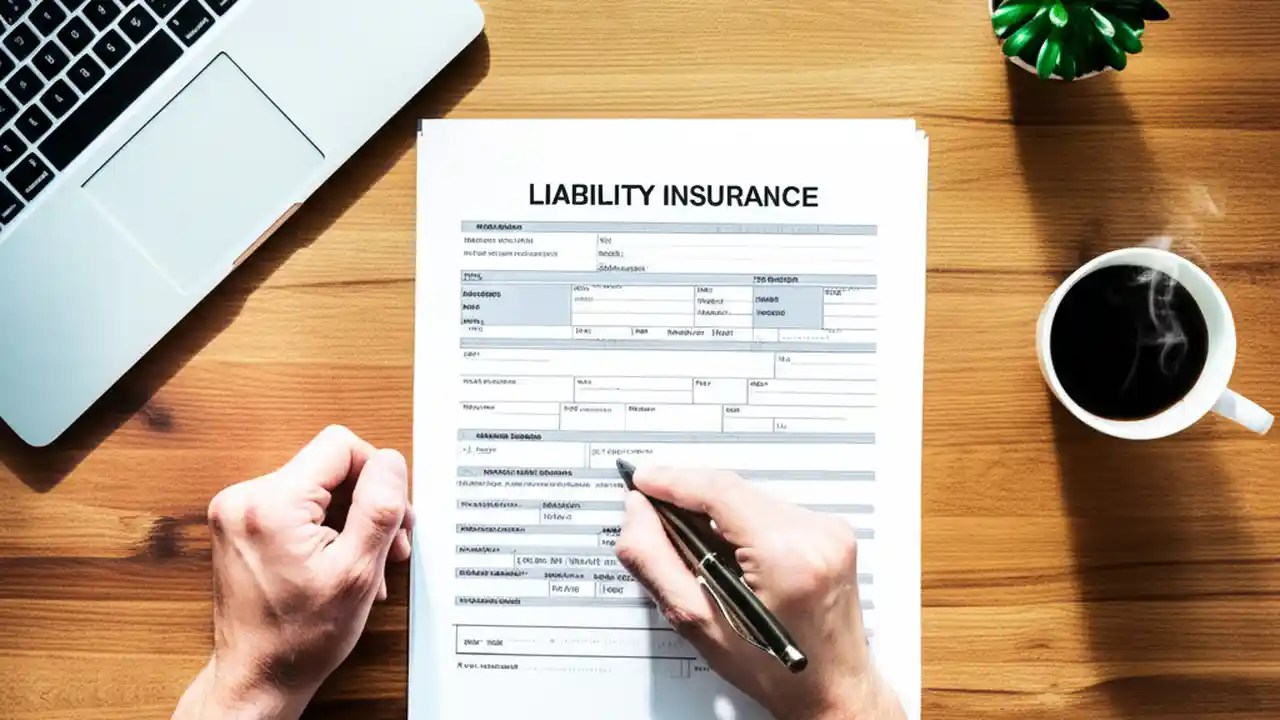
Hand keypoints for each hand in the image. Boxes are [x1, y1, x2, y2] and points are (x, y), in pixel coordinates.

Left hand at [173, 426, 413, 719]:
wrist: (257, 677)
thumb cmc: (299, 638)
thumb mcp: (358, 572)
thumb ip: (379, 508)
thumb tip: (391, 462)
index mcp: (270, 504)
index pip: (339, 446)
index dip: (377, 474)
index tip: (391, 515)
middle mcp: (245, 499)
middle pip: (329, 468)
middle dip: (367, 503)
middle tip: (391, 544)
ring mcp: (237, 512)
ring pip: (317, 489)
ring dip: (351, 520)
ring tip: (368, 562)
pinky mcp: (240, 525)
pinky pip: (297, 507)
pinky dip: (326, 530)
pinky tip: (342, 562)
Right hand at [615, 467, 903, 719]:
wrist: (832, 689)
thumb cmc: (776, 671)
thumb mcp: (699, 622)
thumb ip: (655, 560)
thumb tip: (637, 514)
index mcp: (786, 555)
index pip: (719, 491)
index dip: (673, 481)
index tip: (643, 481)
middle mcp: (815, 534)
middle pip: (734, 490)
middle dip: (690, 499)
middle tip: (655, 518)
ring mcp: (830, 531)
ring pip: (752, 497)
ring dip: (717, 513)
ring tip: (696, 549)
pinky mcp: (833, 533)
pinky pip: (773, 510)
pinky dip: (743, 522)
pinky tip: (731, 554)